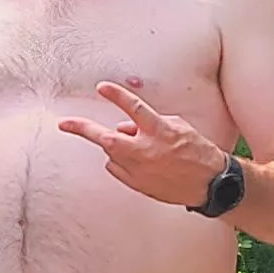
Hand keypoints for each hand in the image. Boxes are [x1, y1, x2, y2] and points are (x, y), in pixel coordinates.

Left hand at [57, 80, 228, 207]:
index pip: (133, 108)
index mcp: (159, 131)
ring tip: (140, 149)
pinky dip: (121, 162)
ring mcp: (139, 170)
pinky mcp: (137, 185)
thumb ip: (150, 123)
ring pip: (112, 153)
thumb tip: (127, 127)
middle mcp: (146, 151)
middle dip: (83, 129)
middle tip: (64, 124)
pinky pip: (117, 169)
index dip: (116, 96)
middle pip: (106, 138)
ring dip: (117, 146)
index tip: (101, 88)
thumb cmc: (197, 152)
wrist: (209, 184)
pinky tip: (139, 163)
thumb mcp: (179, 127)